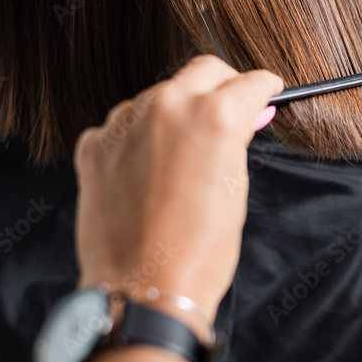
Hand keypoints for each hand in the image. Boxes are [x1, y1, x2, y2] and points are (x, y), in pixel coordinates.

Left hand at [72, 55, 282, 322]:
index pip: (249, 81)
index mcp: (213, 115)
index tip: (265, 91)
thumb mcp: (236, 187)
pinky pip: (123, 125)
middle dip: (223, 85)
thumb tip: (243, 117)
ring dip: (176, 112)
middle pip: (202, 71)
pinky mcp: (95, 146)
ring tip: (185, 155)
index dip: (264, 87)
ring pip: (159, 95)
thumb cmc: (198, 251)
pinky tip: (149, 170)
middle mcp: (166, 108)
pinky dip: (139, 138)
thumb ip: (236, 140)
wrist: (145, 290)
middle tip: (233, 110)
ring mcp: (124, 124)